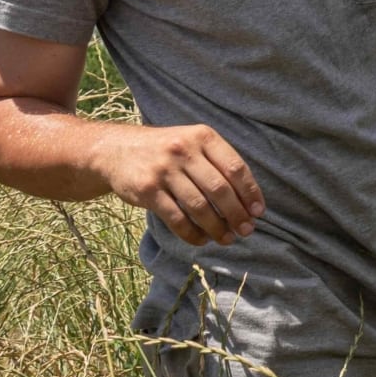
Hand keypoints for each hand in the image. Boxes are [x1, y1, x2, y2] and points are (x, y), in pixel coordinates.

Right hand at [96, 123, 265, 246]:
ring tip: (227, 239)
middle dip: (237, 214)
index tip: (259, 211)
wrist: (116, 150)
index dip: (250, 192)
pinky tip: (202, 240)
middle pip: (219, 189)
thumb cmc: (166, 150)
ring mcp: (164, 170)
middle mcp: (184, 150)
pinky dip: (192, 234)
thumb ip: (217, 162)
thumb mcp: (192, 142)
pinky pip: (176, 218)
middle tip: (246, 230)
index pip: (235, 167)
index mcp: (202, 136)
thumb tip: (248, 198)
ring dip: (217, 228)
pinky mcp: (147, 190)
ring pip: (199, 207)